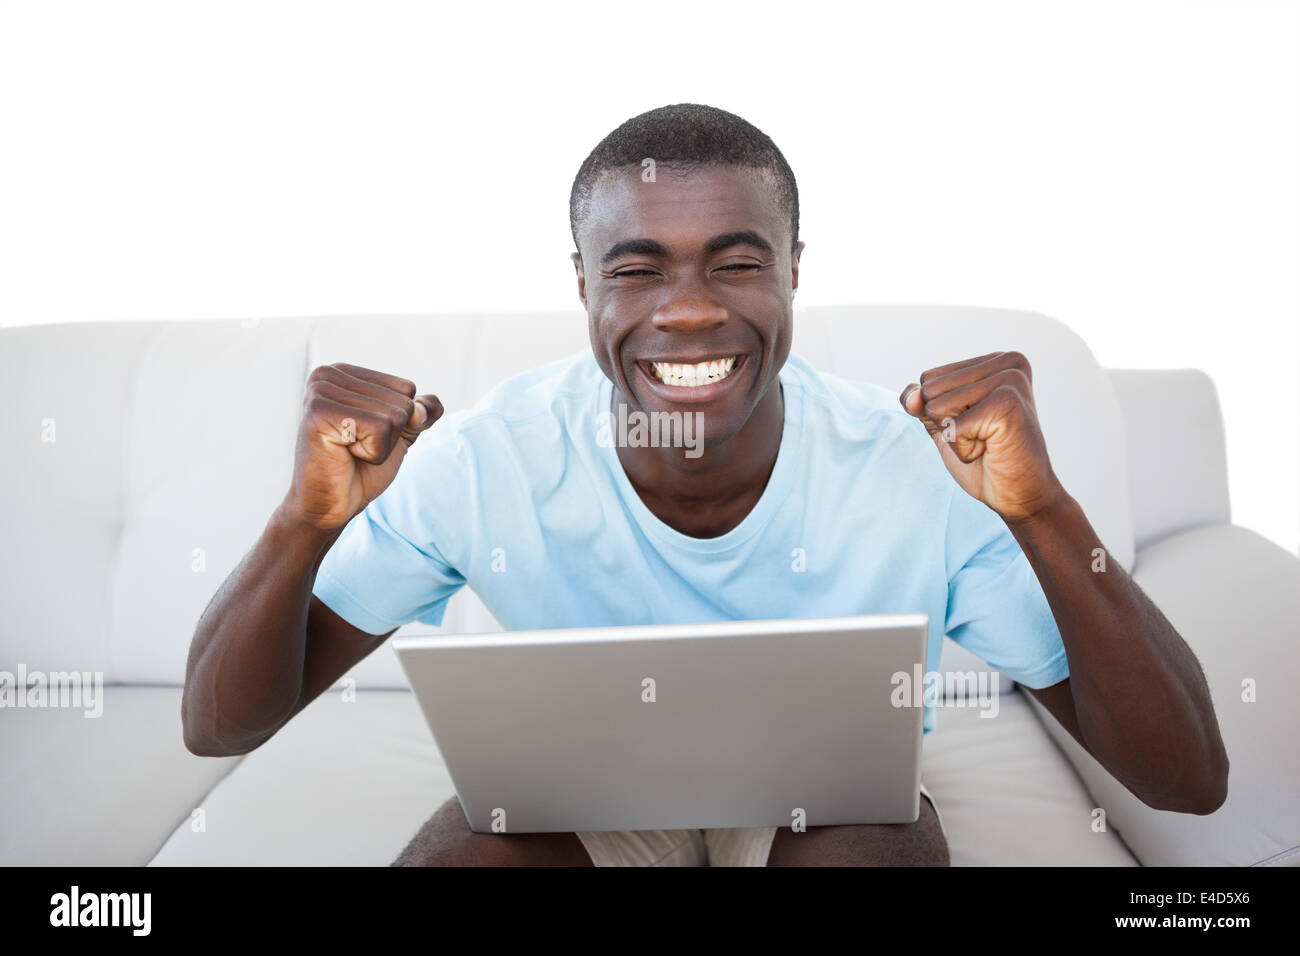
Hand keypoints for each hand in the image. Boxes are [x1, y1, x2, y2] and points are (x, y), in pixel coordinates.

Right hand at [282, 363, 443, 530]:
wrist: (330, 505)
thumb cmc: (360, 468)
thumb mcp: (399, 434)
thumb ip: (422, 411)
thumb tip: (429, 407)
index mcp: (344, 372)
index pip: (406, 388)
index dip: (398, 422)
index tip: (363, 436)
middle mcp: (327, 374)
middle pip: (403, 401)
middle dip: (390, 435)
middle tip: (355, 449)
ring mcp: (320, 391)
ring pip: (395, 415)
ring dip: (380, 445)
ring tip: (349, 452)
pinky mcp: (319, 413)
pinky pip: (379, 428)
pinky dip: (372, 452)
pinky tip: (344, 455)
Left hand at [899, 351, 1066, 522]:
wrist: (1019, 496)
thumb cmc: (984, 459)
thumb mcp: (944, 425)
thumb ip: (921, 403)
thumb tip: (911, 397)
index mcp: (995, 360)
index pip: (929, 378)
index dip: (941, 412)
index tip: (978, 424)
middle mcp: (1007, 363)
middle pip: (930, 390)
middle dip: (946, 424)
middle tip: (984, 437)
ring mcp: (1009, 381)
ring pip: (937, 408)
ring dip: (956, 437)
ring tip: (989, 443)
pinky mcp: (1007, 405)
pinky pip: (951, 429)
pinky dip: (964, 450)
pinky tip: (992, 450)